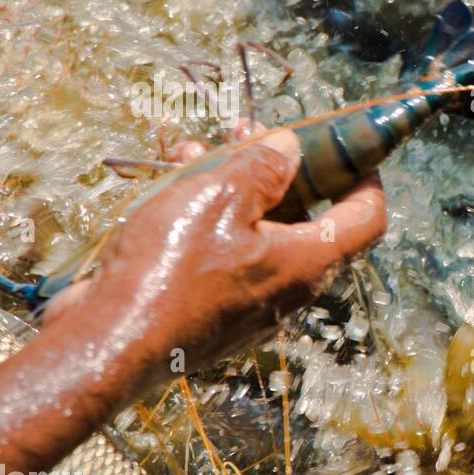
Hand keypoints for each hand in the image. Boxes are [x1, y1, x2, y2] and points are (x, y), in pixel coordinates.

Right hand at [40, 127, 385, 388]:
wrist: (107, 342)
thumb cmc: (169, 269)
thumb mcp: (219, 197)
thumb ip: (263, 167)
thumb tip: (291, 149)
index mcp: (307, 263)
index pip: (366, 218)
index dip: (364, 178)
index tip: (349, 148)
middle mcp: (289, 287)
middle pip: (305, 217)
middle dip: (277, 168)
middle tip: (245, 132)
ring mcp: (251, 302)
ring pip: (257, 229)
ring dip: (232, 186)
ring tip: (191, 153)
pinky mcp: (213, 308)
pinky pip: (225, 253)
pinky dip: (207, 218)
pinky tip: (169, 190)